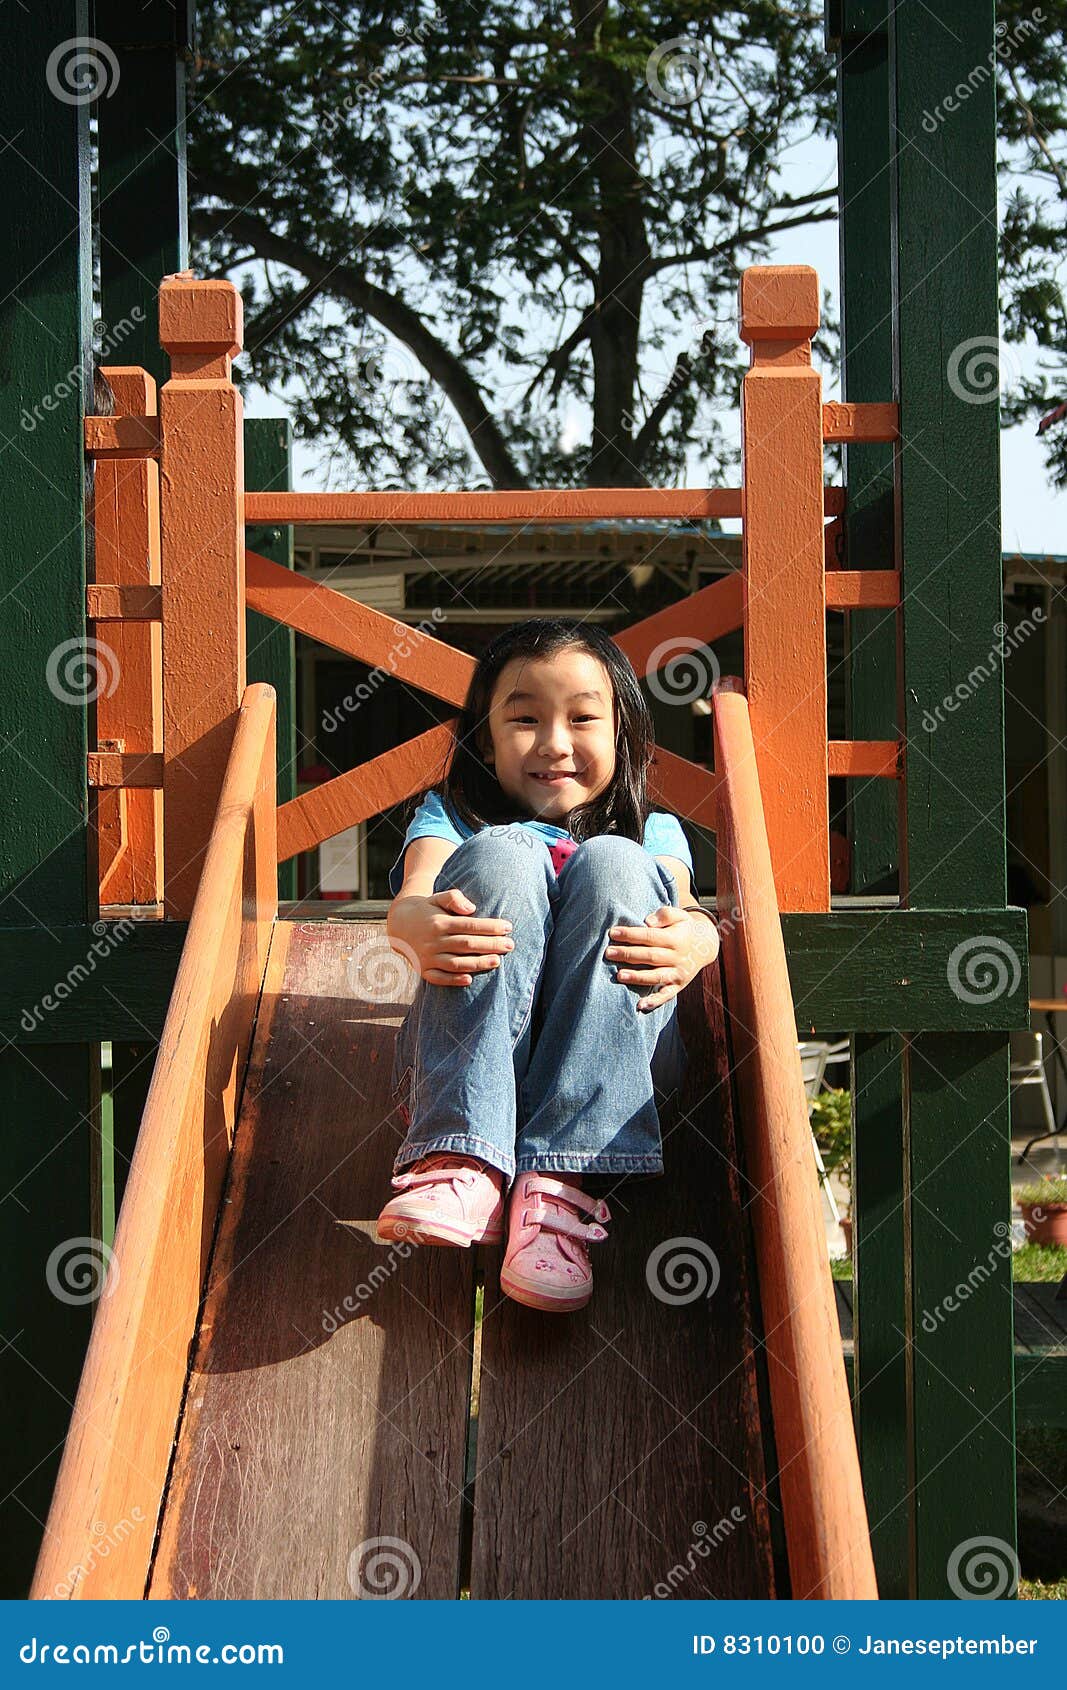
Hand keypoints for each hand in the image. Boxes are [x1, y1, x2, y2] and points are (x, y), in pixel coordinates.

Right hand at [388, 887, 514, 985]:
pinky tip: (470, 980)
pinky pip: (438, 978)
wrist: (399, 924)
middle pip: (467, 945)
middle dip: (491, 945)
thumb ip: (454, 899)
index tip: (509, 927)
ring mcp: (427, 957)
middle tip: (510, 945)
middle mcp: (433, 941)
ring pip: (455, 963)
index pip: (470, 926)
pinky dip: (453, 980)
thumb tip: (471, 909)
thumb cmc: (428, 910)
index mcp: (439, 922)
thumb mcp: (438, 897)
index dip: (491, 927)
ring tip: (497, 961)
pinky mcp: (423, 969)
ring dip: (478, 964)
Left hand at [604, 904, 719, 1011]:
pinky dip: (654, 1001)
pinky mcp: (678, 986)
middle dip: (628, 954)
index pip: (650, 936)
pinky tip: (640, 1005)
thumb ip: (665, 914)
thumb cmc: (684, 928)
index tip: (613, 932)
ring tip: (619, 976)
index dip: (631, 934)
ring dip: (637, 977)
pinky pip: (666, 995)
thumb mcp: (680, 915)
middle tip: (608, 953)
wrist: (705, 945)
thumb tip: (648, 922)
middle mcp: (678, 957)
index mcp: (676, 939)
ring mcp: (678, 973)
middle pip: (650, 956)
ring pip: (656, 976)